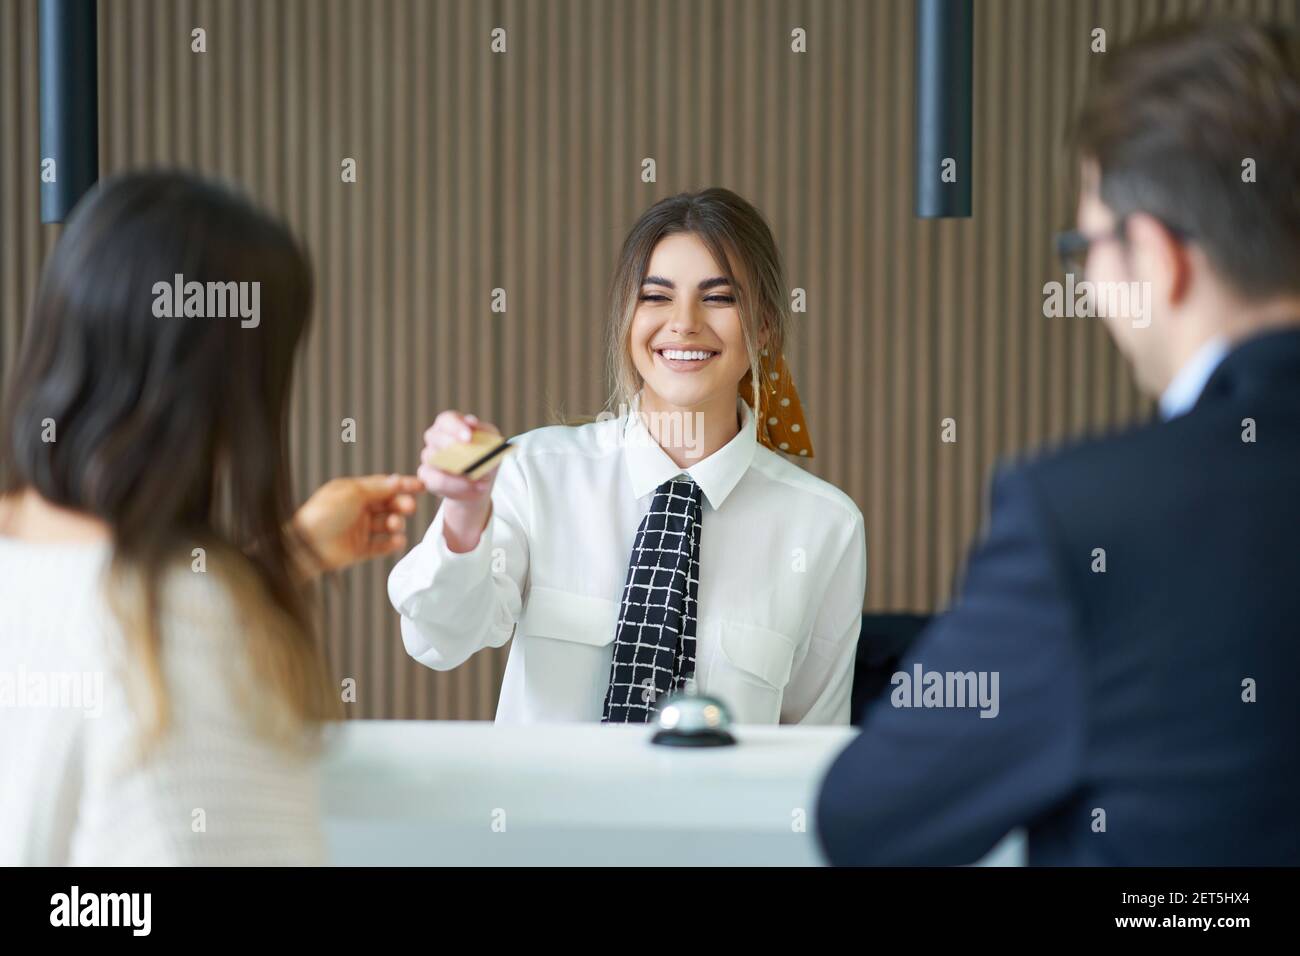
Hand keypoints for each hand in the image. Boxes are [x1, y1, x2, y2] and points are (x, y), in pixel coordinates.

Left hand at [293, 473, 424, 575]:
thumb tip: (398, 480)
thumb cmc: (324, 514)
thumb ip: (378, 487)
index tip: (421, 486)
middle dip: (400, 504)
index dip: (402, 485)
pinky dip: (391, 543)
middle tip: (408, 507)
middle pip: (388, 504)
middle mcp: (358, 509)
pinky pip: (381, 546)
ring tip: (394, 525)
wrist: (306, 546)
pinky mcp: (360, 549)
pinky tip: (398, 541)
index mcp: (354, 492)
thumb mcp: (352, 493)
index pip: (383, 486)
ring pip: (386, 524)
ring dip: (395, 523)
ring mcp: (359, 529)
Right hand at [417, 411, 501, 552]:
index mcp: (450, 429)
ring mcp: (429, 461)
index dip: (455, 426)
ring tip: (483, 480)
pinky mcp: (428, 479)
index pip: (446, 420)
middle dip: (454, 447)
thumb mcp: (494, 447)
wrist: (479, 488)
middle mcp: (435, 443)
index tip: (469, 435)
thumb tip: (474, 426)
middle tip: (476, 456)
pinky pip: (436, 481)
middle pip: (435, 438)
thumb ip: (486, 434)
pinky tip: (477, 488)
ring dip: (460, 472)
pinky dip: (458, 486)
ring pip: (434, 461)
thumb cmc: (486, 462)